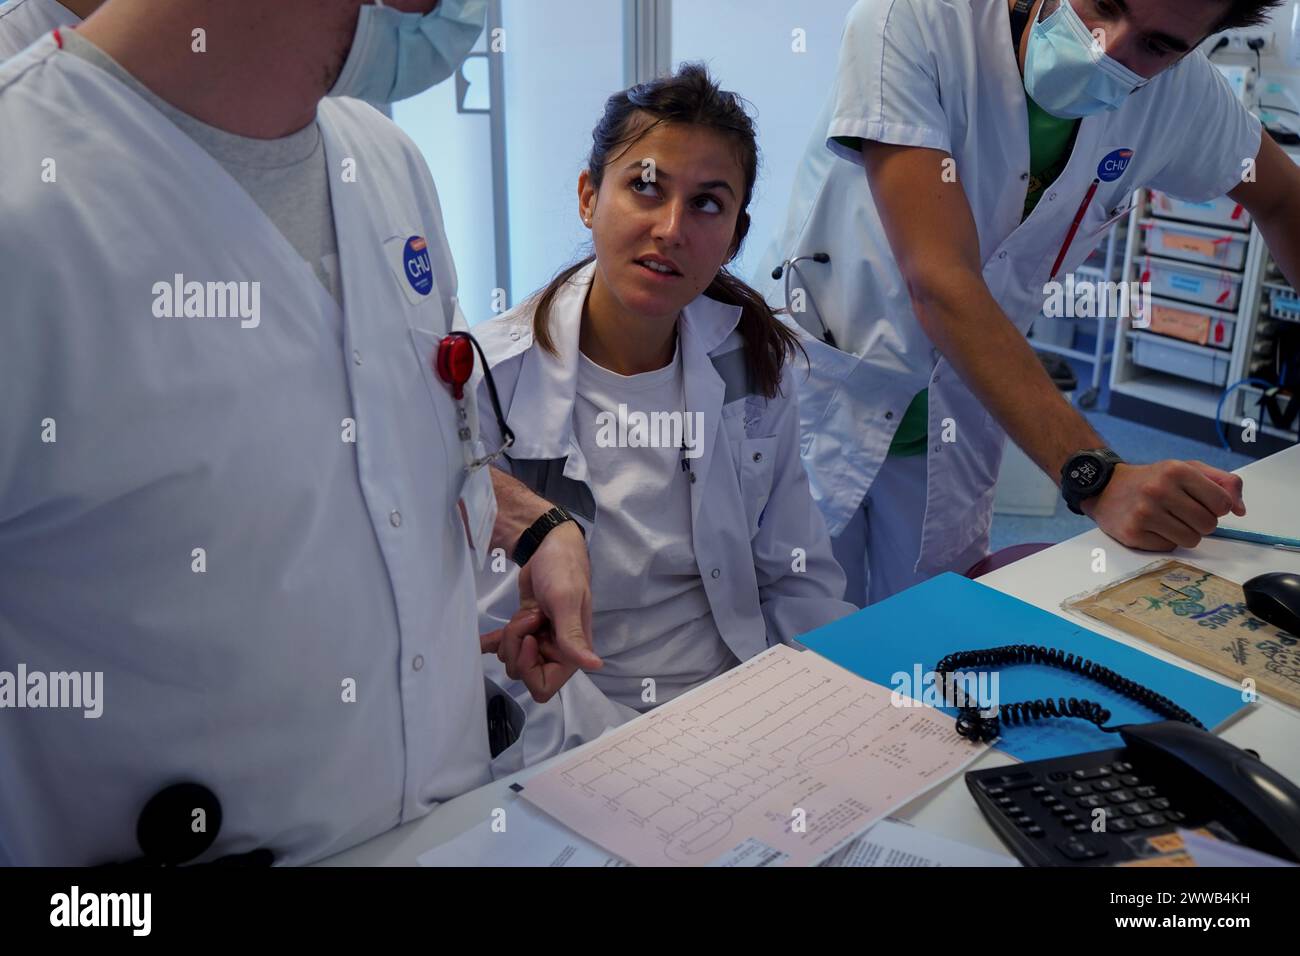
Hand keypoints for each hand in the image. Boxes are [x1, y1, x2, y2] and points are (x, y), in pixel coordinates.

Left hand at [486, 522, 600, 702]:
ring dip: (509, 637)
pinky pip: (502, 645)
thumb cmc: (563, 570)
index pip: (543, 686)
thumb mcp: (565, 602)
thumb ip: (573, 636)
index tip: (530, 639)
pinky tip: (483, 641)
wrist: (548, 545)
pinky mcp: (524, 629)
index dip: (529, 667)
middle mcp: (556, 651)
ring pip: (511, 659)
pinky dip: (492, 643)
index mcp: (571, 651)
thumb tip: (595, 665)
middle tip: (527, 619)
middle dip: (516, 647)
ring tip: (523, 613)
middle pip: (522, 673)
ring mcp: (539, 640)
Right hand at [1083, 460, 1245, 550]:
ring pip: (1191, 540)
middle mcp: (1159, 490)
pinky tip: (1152, 528)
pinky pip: (1168, 548)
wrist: (1104, 487)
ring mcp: (1144, 513)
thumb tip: (1240, 509)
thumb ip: (1222, 482)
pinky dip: (1165, 541)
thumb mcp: (1187, 468)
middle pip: (1208, 525)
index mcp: (1177, 471)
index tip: (1202, 503)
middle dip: (1201, 523)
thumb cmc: (1152, 479)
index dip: (1216, 507)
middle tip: (1184, 513)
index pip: (1222, 504)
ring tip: (1169, 521)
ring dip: (1185, 534)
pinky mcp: (1133, 533)